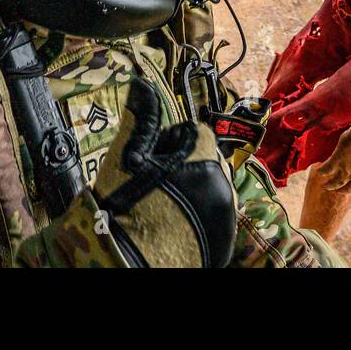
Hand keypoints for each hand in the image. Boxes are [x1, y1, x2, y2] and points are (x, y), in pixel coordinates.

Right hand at [93, 79, 236, 267]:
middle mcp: (223, 187)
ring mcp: (225, 218)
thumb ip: (141, 118)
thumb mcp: (127, 156)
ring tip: (161, 206)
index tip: (154, 155)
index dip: (173, 139)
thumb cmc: (125, 211)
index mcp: (203, 160)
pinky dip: (197, 217)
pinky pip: (213, 219)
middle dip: (185, 165)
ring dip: (193, 191)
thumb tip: (142, 84)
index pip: (198, 132)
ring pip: (211, 190)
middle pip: (206, 161)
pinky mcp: (222, 243)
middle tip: (155, 182)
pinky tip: (172, 225)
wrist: (126, 265)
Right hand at [316, 128, 350, 194]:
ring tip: (326, 185)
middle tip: (338, 189)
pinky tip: (319, 171)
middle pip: (349, 189)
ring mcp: (348, 172)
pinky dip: (322, 171)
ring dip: (331, 185)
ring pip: (336, 183)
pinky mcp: (337, 161)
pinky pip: (327, 169)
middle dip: (343, 190)